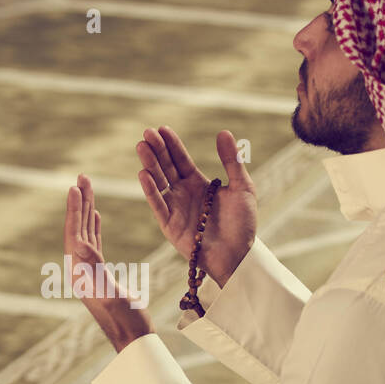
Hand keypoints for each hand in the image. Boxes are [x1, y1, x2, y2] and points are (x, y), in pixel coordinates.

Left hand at [65, 173, 152, 352]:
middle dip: (79, 203)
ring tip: (88, 188)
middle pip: (77, 229)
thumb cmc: (126, 321)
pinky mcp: (99, 275)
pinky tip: (96, 216)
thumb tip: (78, 246)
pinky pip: (93, 244)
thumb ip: (95, 270)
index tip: (75, 187)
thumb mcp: (110, 293)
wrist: (133, 341)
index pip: (75, 234)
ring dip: (86, 211)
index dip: (74, 210)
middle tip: (82, 177)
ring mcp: (88, 272)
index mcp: (81, 273)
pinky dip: (93, 227)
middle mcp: (80, 270)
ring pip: (85, 234)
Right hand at [136, 126, 256, 287]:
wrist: (239, 255)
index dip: (172, 144)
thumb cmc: (243, 223)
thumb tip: (224, 132)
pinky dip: (150, 190)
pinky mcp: (170, 226)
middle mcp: (183, 194)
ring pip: (158, 182)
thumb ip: (232, 161)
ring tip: (141, 147)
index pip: (181, 160)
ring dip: (150, 165)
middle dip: (157, 150)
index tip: (162, 128)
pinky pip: (158, 205)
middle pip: (166, 168)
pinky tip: (144, 173)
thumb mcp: (242, 187)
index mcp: (198, 184)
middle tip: (147, 133)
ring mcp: (175, 209)